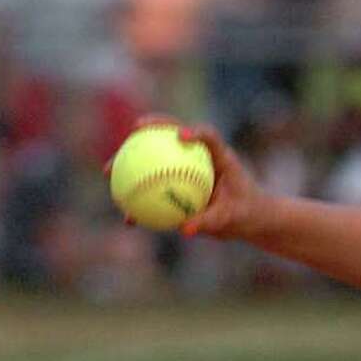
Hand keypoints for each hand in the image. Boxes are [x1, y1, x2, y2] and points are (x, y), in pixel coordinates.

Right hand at [105, 114, 268, 239]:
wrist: (250, 221)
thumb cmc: (247, 214)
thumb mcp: (231, 219)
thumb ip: (209, 221)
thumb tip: (184, 229)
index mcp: (219, 157)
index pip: (208, 137)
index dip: (194, 132)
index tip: (179, 136)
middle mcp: (201, 158)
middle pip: (172, 137)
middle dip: (149, 131)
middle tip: (130, 134)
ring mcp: (188, 170)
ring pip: (156, 161)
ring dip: (132, 161)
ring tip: (109, 171)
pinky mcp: (180, 185)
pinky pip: (156, 190)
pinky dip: (140, 198)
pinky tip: (126, 214)